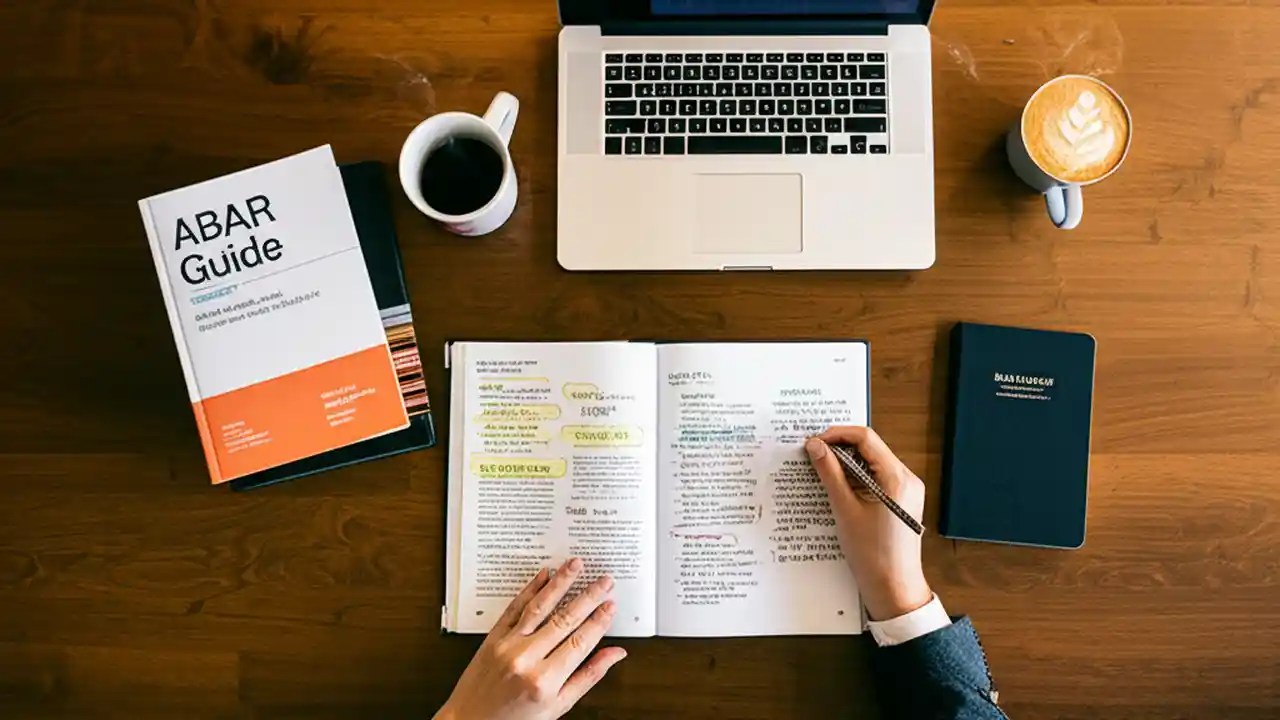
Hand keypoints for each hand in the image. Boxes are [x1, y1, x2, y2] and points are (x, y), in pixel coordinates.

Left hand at [436, 558, 625, 719]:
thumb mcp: (558, 706)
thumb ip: (588, 677)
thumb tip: (614, 654)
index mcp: (545, 681)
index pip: (581, 641)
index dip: (599, 620)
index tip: (611, 606)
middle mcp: (526, 659)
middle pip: (565, 619)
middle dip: (588, 596)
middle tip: (604, 581)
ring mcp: (507, 646)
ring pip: (540, 606)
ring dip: (560, 583)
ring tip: (575, 566)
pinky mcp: (493, 637)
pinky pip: (515, 607)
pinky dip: (531, 589)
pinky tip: (544, 576)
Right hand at [805, 427, 932, 620]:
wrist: (894, 587)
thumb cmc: (873, 555)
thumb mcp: (845, 510)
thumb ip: (830, 474)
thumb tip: (816, 447)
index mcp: (897, 478)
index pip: (866, 438)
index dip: (837, 435)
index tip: (815, 442)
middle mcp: (907, 479)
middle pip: (870, 448)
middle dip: (840, 448)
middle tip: (813, 454)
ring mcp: (906, 490)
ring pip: (872, 462)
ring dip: (847, 463)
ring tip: (822, 471)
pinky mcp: (900, 501)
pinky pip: (877, 478)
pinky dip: (856, 477)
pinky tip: (837, 487)